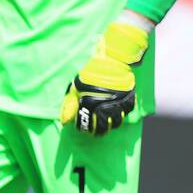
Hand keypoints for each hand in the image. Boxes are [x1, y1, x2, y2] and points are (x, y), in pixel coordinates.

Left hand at [59, 22, 148, 136]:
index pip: (86, 125)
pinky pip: (127, 112)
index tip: (83, 128)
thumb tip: (63, 121)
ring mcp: (118, 104)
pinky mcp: (128, 99)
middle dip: (98, 131)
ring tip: (106, 123)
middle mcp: (105, 107)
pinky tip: (117, 113)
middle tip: (96, 131)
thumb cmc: (90, 74)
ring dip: (111, 124)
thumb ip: (69, 105)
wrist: (111, 62)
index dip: (83, 128)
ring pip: (116, 123)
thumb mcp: (76, 88)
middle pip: (103, 127)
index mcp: (89, 105)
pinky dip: (123, 114)